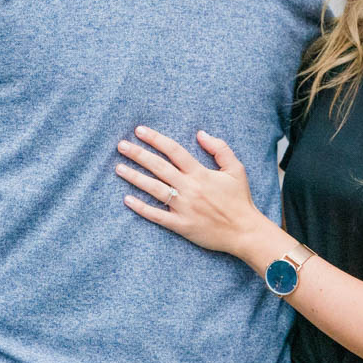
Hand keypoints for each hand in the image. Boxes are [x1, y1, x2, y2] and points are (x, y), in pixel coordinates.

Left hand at [117, 127, 270, 258]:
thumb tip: (200, 133)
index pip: (173, 151)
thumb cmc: (240, 199)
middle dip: (138, 154)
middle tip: (121, 145)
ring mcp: (183, 207)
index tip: (140, 131)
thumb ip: (219, 148)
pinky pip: (157, 215)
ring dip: (134, 177)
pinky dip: (141, 208)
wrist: (245, 231)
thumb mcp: (236, 169)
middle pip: (158, 167)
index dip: (155, 139)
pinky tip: (127, 199)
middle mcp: (189, 188)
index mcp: (201, 173)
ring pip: (154, 189)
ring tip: (118, 168)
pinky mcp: (181, 225)